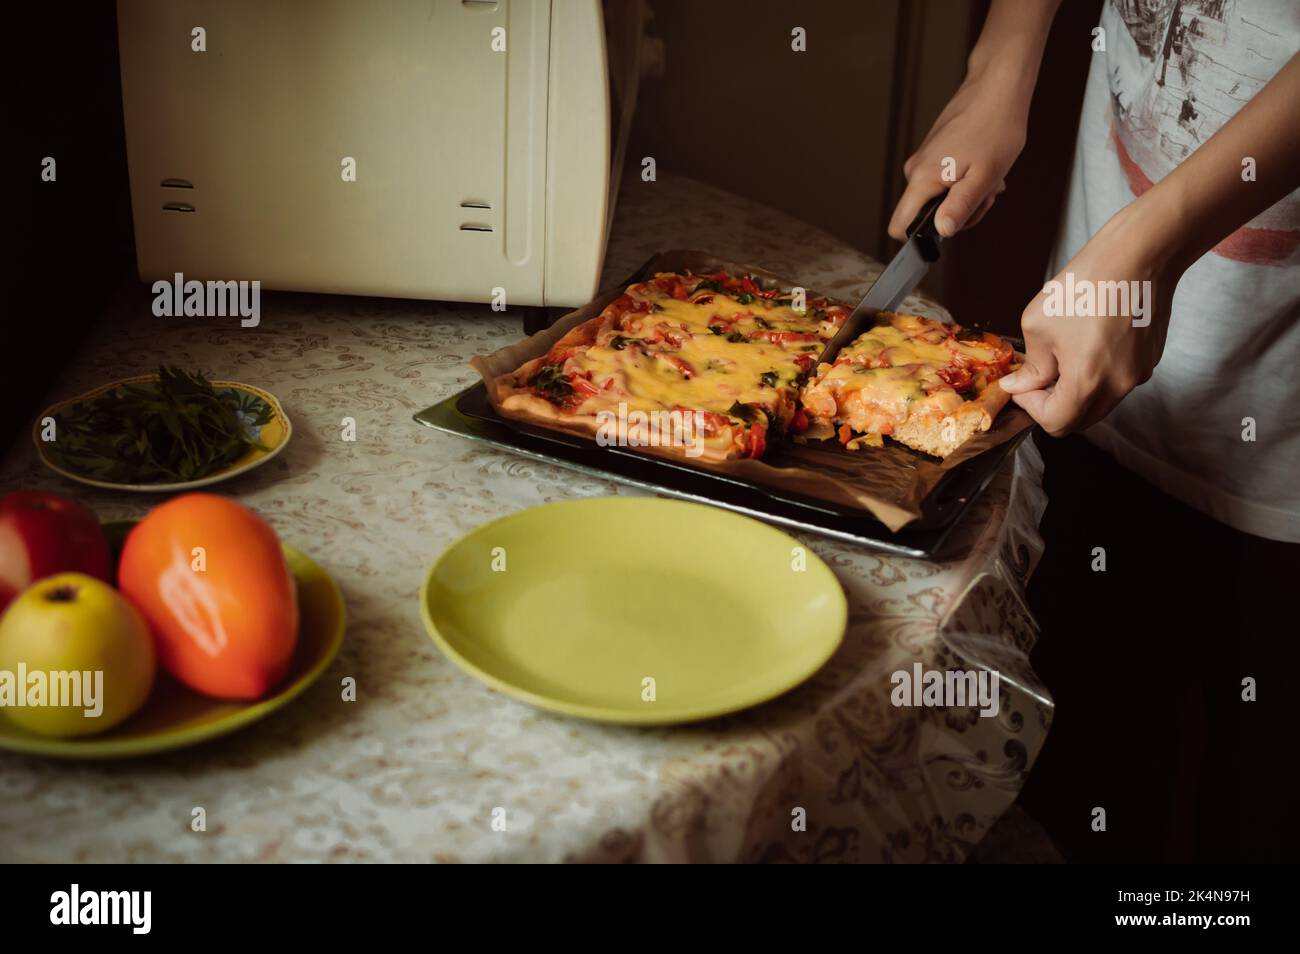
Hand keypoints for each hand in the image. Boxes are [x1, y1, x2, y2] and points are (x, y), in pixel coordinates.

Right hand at [887, 68, 1027, 240]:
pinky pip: (945, 181)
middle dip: (958, 212)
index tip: (949, 228)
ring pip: (940, 198)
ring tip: (987, 175)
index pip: (899, 226)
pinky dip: (967, 179)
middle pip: (926, 215)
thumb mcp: (984, 177)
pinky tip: (983, 164)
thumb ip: (960, 208)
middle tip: (984, 193)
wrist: (998, 87)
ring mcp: (924, 160)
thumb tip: (942, 232)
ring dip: (966, 195)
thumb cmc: (995, 126)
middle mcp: (916, 170)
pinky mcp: (934, 153)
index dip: (920, 238)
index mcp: (922, 178)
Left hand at [998, 203, 1183, 434]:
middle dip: (1052, 405)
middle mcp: (1119, 386)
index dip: (1031, 407)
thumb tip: (1020, 386)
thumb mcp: (1039, 324)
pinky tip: (1086, 346)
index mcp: (1088, 382)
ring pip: (1099, 403)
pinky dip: (1097, 377)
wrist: (1140, 254)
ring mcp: (1139, 374)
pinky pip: (1117, 382)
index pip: (1056, 423)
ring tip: (1060, 359)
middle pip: (1079, 420)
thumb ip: (1031, 366)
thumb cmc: (1085, 285)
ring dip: (1075, 393)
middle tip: (1036, 377)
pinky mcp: (1149, 360)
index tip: (1021, 384)